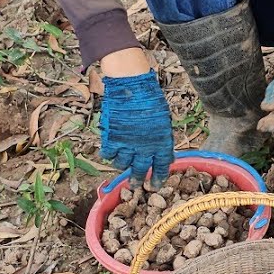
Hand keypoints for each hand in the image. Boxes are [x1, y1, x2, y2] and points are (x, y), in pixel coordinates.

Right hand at [99, 70, 173, 187]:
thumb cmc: (150, 99)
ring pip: (123, 165)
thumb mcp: (163, 120)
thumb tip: (165, 155)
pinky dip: (109, 154)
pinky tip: (111, 150)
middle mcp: (144, 148)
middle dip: (138, 180)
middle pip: (141, 171)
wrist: (132, 87)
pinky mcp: (111, 140)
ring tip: (122, 160)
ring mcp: (127, 145)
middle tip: (135, 185)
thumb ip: (163, 139)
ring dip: (123, 164)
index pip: (162, 167)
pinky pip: (108, 155)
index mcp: (161, 143)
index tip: (156, 186)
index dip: (159, 178)